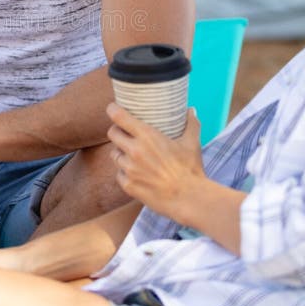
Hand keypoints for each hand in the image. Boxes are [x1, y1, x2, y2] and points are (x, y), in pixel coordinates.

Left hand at [106, 104, 203, 220]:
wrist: (188, 198)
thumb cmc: (190, 170)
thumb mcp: (192, 143)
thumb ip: (191, 124)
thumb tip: (191, 110)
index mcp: (147, 136)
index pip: (119, 116)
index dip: (113, 110)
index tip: (113, 108)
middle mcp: (134, 150)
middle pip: (112, 133)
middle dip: (116, 131)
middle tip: (124, 133)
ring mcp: (129, 169)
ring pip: (114, 155)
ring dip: (121, 152)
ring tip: (131, 154)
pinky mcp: (128, 185)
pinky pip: (119, 174)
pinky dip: (125, 173)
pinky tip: (136, 173)